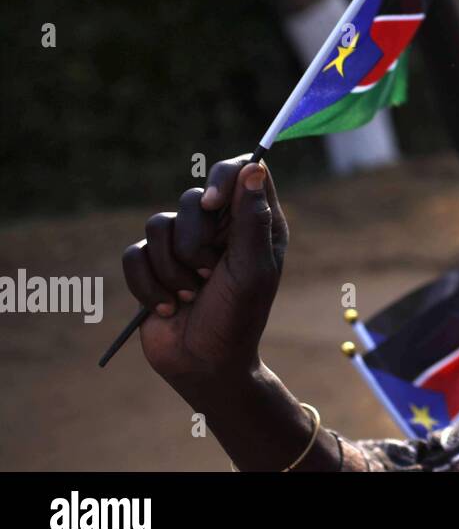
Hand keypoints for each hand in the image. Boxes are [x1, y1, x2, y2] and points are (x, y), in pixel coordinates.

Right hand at [121, 157, 288, 393]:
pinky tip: (169, 307)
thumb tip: (254, 164)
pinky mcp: (153, 265)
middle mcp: (220, 227)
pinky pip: (134, 254)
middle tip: (209, 276)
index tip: (213, 205)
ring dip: (171, 270)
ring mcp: (184, 244)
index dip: (223, 177)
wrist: (203, 364)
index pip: (241, 170)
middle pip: (192, 198)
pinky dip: (148, 285)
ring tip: (190, 295)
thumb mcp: (253, 269)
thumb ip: (252, 218)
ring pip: (158, 225)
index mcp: (254, 223)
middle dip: (194, 244)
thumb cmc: (238, 317)